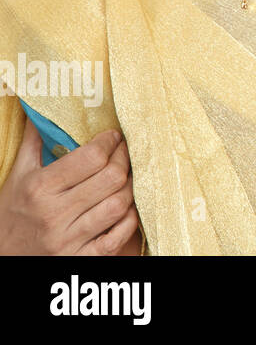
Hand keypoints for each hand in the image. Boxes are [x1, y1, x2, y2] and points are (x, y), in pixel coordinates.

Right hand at [0, 121, 138, 254]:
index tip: (114, 136)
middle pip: (112, 178)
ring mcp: (68, 239)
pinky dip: (129, 221)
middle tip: (125, 152)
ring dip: (130, 188)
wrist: (1, 259)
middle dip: (125, 159)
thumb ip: (33, 143)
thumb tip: (39, 109)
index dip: (110, 142)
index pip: (91, 157)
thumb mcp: (18, 177)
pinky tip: (125, 209)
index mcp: (39, 188)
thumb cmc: (12, 214)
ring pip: (119, 204)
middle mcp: (54, 214)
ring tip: (126, 178)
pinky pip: (118, 237)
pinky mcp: (80, 259)